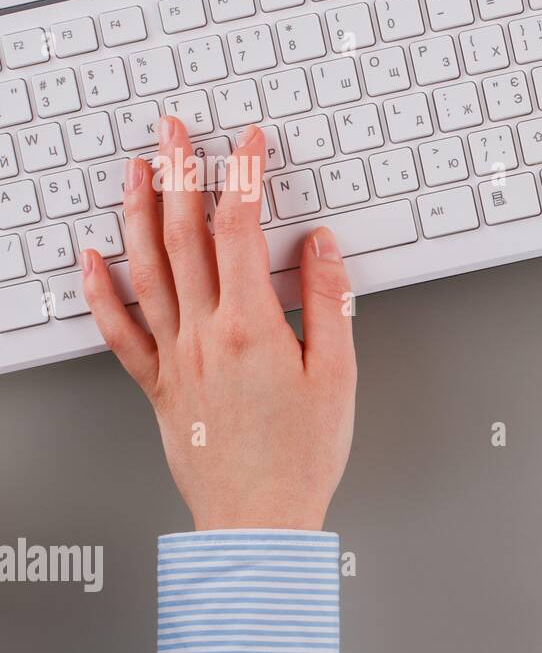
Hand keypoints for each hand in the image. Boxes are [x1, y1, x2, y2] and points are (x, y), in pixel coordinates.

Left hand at [82, 117, 356, 530]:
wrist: (258, 519)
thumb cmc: (301, 456)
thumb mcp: (337, 375)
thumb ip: (327, 303)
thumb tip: (320, 247)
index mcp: (251, 328)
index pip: (240, 230)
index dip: (243, 177)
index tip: (249, 144)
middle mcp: (204, 335)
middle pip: (185, 237)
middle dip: (181, 174)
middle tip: (176, 132)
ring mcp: (174, 358)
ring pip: (146, 271)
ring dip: (139, 214)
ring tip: (137, 171)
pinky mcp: (157, 385)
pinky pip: (119, 331)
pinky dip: (101, 291)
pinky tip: (92, 260)